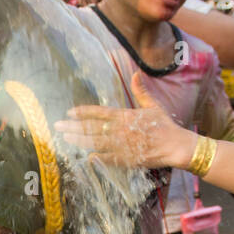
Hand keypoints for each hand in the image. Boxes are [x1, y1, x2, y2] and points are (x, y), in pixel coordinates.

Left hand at [56, 71, 195, 169]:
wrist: (176, 145)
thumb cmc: (164, 125)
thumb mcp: (153, 105)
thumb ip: (141, 91)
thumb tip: (135, 73)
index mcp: (126, 116)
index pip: (100, 113)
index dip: (83, 112)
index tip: (70, 112)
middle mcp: (122, 130)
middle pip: (93, 128)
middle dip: (74, 126)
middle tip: (58, 126)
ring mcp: (124, 145)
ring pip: (97, 143)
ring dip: (80, 140)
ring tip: (66, 138)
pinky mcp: (128, 159)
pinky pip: (110, 159)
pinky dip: (98, 158)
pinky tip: (86, 157)